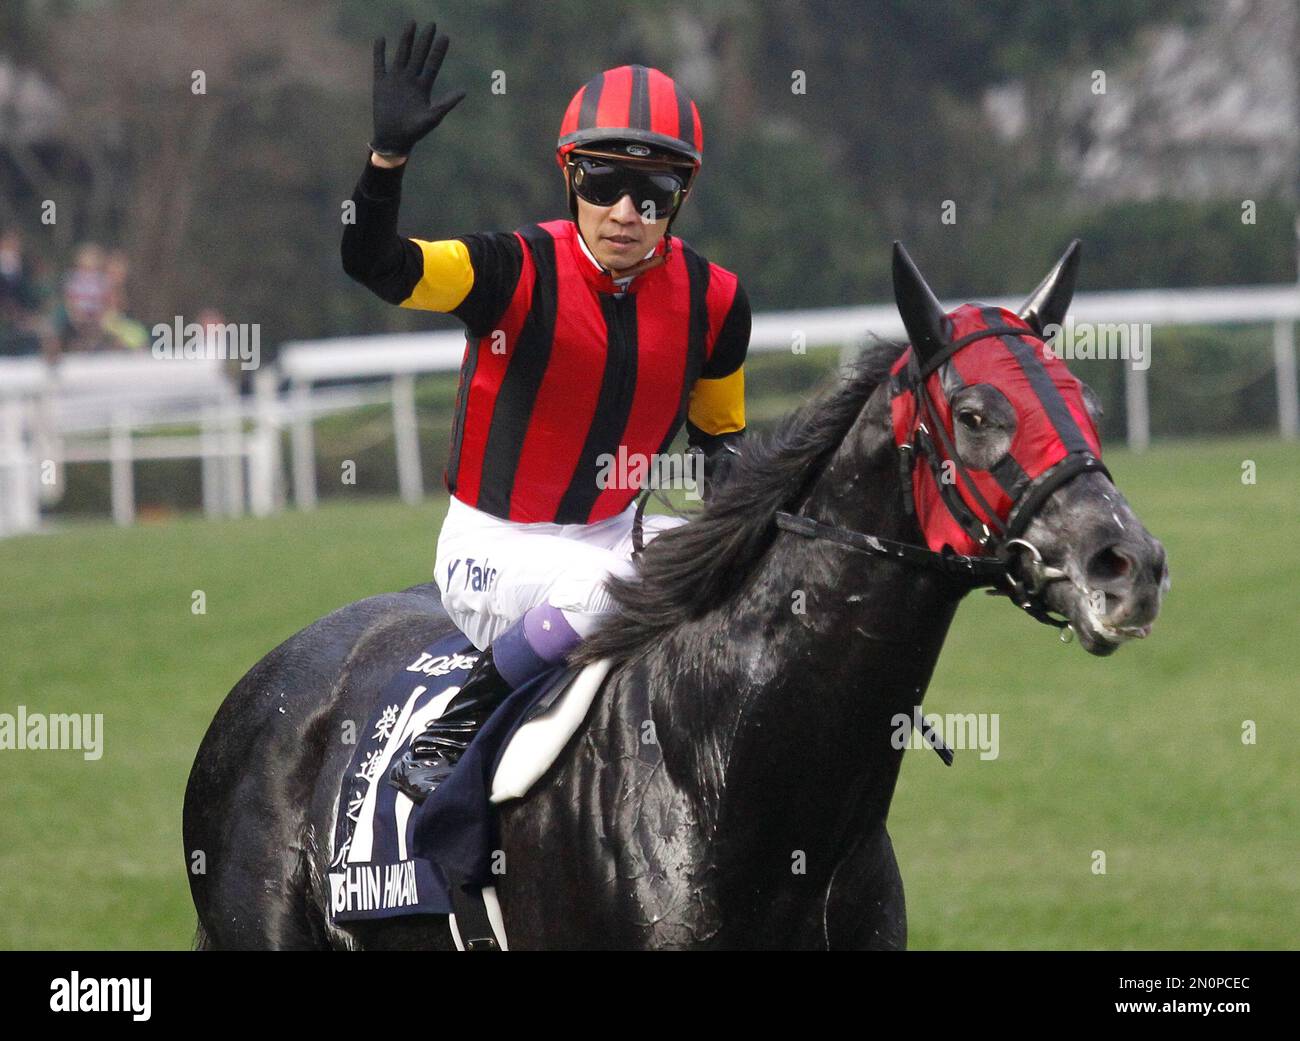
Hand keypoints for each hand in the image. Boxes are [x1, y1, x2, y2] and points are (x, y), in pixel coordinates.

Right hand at [370, 20, 464, 157]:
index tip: (445, 36)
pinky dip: (380, 52)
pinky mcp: (381, 84)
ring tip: (411, 23)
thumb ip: (447, 103)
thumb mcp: (433, 117)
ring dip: (406, 40)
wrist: (394, 139)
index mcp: (423, 87)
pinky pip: (380, 64)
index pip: (432, 65)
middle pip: (418, 55)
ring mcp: (396, 80)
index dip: (438, 51)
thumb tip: (464, 92)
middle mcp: (410, 80)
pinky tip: (381, 39)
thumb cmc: (415, 132)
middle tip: (432, 24)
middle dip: (425, 41)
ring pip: (402, 55)